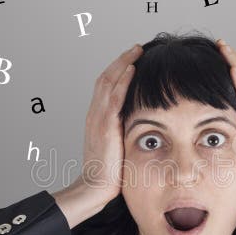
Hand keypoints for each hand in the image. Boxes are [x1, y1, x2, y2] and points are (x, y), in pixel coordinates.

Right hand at [54, 43, 142, 227]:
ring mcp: (98, 119)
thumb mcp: (117, 145)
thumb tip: (140, 122)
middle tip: (137, 48)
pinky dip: (122, 82)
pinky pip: (113, 98)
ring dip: (123, 64)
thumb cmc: (109, 171)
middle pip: (106, 78)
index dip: (118, 70)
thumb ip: (124, 130)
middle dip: (121, 60)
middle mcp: (95, 114)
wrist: (95, 187)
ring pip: (108, 83)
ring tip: (136, 51)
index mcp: (97, 117)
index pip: (106, 86)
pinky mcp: (105, 127)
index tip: (132, 58)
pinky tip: (131, 70)